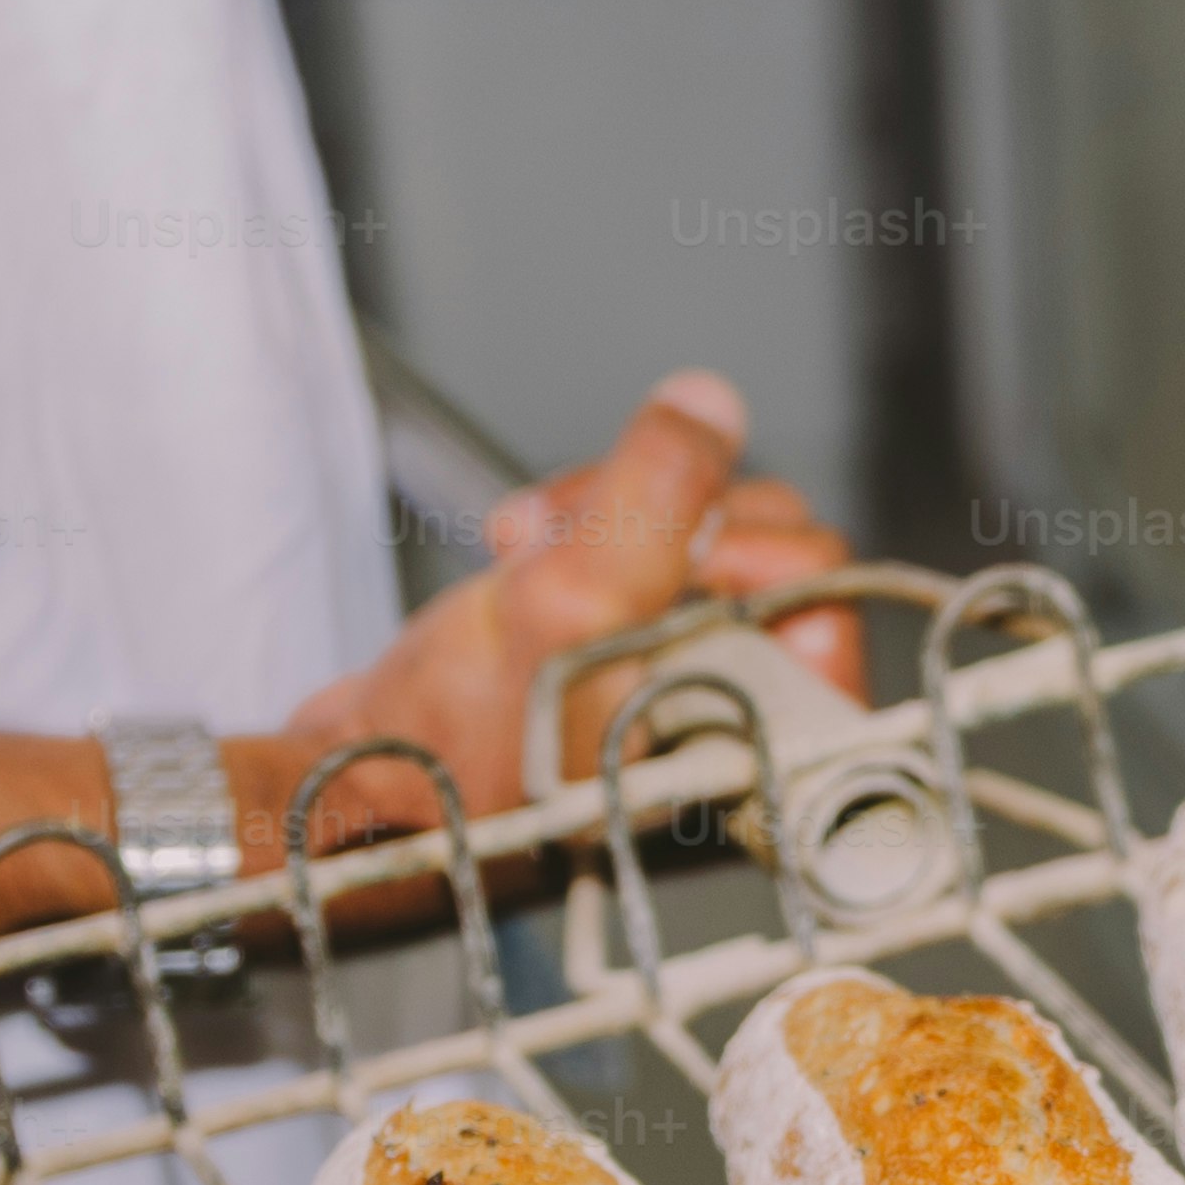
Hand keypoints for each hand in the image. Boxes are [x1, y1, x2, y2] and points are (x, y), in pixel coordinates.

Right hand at [259, 368, 858, 848]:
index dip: (762, 553)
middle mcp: (737, 704)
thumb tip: (712, 403)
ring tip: (530, 547)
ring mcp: (678, 667)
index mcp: (759, 732)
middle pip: (764, 539)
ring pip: (695, 523)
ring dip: (607, 511)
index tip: (685, 557)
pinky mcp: (623, 637)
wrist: (355, 781)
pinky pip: (638, 535)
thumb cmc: (458, 742)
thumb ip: (656, 497)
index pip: (828, 599)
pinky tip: (523, 550)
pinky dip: (580, 525)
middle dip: (660, 514)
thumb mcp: (568, 603)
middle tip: (577, 542)